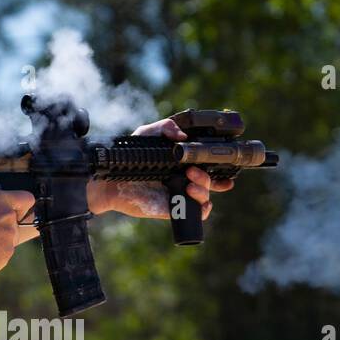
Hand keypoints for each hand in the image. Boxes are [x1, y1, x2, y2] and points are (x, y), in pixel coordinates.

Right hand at [0, 189, 34, 273]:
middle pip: (14, 221)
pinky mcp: (7, 253)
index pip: (26, 198)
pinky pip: (3, 252)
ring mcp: (10, 237)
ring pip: (8, 237)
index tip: (15, 209)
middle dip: (3, 225)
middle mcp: (9, 217)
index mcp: (0, 200)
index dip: (21, 205)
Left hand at [87, 116, 236, 219]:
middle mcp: (183, 178)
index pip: (206, 164)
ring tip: (189, 182)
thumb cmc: (129, 157)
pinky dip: (203, 208)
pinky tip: (194, 199)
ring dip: (204, 189)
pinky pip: (198, 212)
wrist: (112, 181)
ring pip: (206, 196)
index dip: (219, 164)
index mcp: (181, 162)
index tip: (227, 162)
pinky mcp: (174, 209)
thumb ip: (164, 127)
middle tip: (194, 172)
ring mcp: (180, 194)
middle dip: (216, 179)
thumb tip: (182, 136)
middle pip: (211, 181)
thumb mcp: (146, 134)